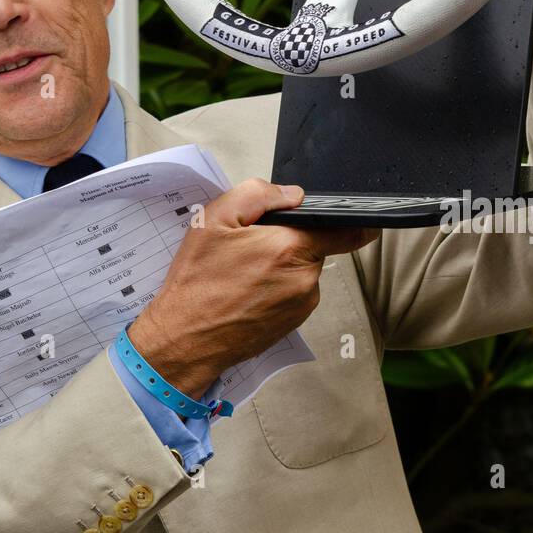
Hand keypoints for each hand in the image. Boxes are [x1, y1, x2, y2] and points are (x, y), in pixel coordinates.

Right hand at [128, 179, 379, 399]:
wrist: (185, 339)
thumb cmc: (197, 282)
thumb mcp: (214, 219)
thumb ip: (257, 194)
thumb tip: (293, 195)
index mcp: (290, 248)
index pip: (347, 230)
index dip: (346, 218)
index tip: (344, 214)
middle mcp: (304, 279)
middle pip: (315, 245)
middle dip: (290, 238)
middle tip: (252, 243)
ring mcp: (301, 305)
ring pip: (303, 269)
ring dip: (282, 264)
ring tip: (243, 270)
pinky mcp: (293, 323)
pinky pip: (295, 292)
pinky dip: (277, 286)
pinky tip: (247, 289)